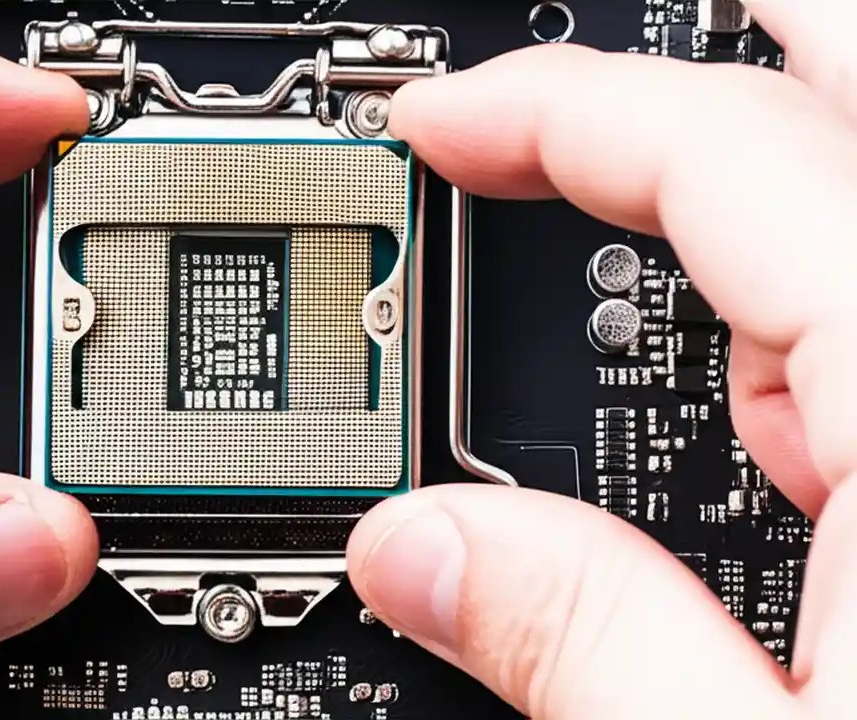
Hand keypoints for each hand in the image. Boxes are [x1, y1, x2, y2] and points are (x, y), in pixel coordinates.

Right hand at [348, 4, 856, 717]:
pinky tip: (817, 475)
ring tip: (705, 408)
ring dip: (775, 238)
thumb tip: (418, 554)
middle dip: (727, 48)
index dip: (547, 108)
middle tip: (588, 88)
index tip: (438, 124)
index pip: (719, 147)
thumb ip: (571, 641)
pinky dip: (847, 347)